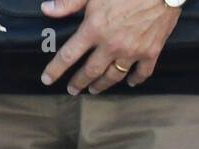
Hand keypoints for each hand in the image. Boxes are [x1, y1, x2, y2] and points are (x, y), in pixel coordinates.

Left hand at [40, 0, 181, 95]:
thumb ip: (69, 2)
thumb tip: (47, 10)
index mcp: (94, 29)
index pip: (69, 55)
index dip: (56, 69)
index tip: (47, 79)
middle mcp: (112, 46)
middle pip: (91, 71)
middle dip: (79, 82)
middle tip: (72, 90)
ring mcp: (132, 52)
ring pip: (114, 76)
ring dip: (102, 85)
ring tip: (94, 90)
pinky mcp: (151, 52)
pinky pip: (142, 72)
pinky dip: (136, 80)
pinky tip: (131, 83)